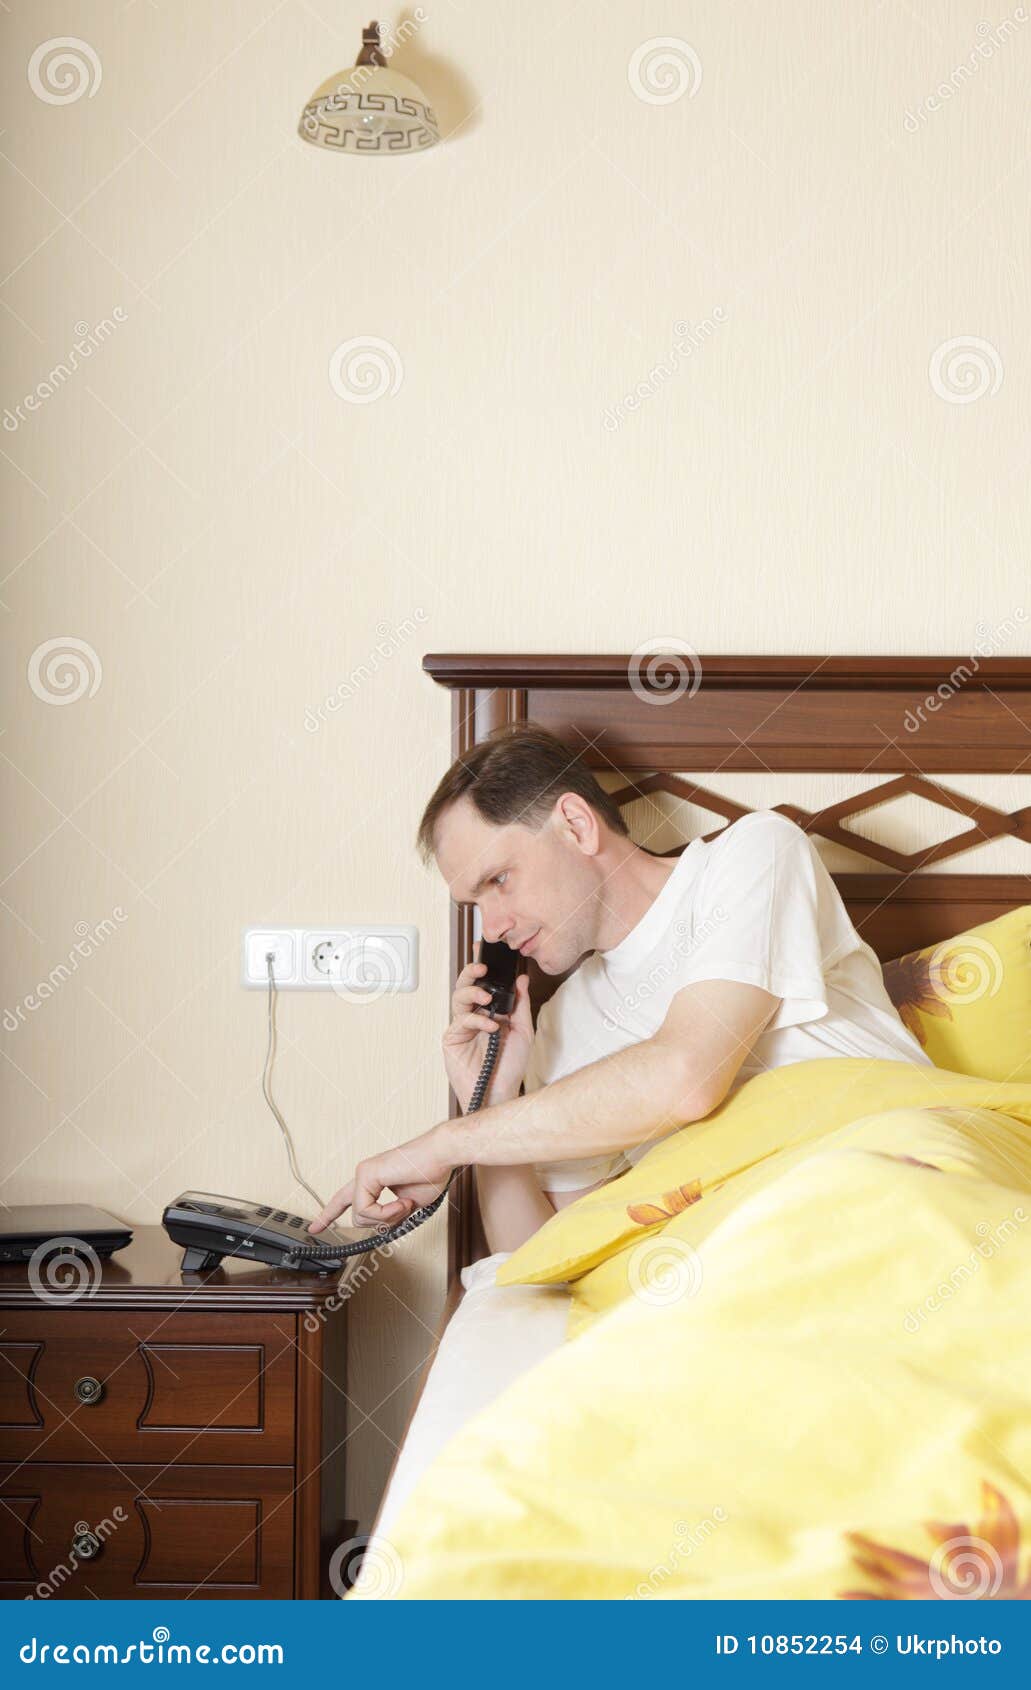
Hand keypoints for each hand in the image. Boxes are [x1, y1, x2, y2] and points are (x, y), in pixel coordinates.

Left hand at [308, 1124, 455, 1232]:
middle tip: (404, 1209)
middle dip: (383, 1222)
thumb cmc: (431, 1173)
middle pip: (358, 1217)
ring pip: (362, 1217)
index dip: (329, 1215)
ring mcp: (363, 1173)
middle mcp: (365, 1175)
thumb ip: (391, 1216)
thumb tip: (384, 1227)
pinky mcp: (366, 1173)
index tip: (314, 1228)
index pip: (345, 1200)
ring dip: (389, 1217)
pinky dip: (387, 1212)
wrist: (441, 1156)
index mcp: (374, 1181)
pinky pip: (366, 1209)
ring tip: (406, 1203)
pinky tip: (402, 1202)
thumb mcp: (409, 1205)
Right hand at [443, 962, 533, 1111]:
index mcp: (489, 1011)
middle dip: (471, 972)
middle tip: (481, 967)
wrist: (501, 1093)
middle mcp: (474, 1016)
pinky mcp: (452, 1039)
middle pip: (465, 986)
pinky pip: (460, 1021)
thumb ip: (520, 1004)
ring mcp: (462, 1027)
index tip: (486, 953)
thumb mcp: (522, 1031)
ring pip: (458, 998)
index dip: (481, 968)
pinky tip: (490, 1026)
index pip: (482, 984)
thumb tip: (522, 978)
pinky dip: (476, 1020)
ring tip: (486, 997)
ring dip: (472, 992)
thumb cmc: (510, 1066)